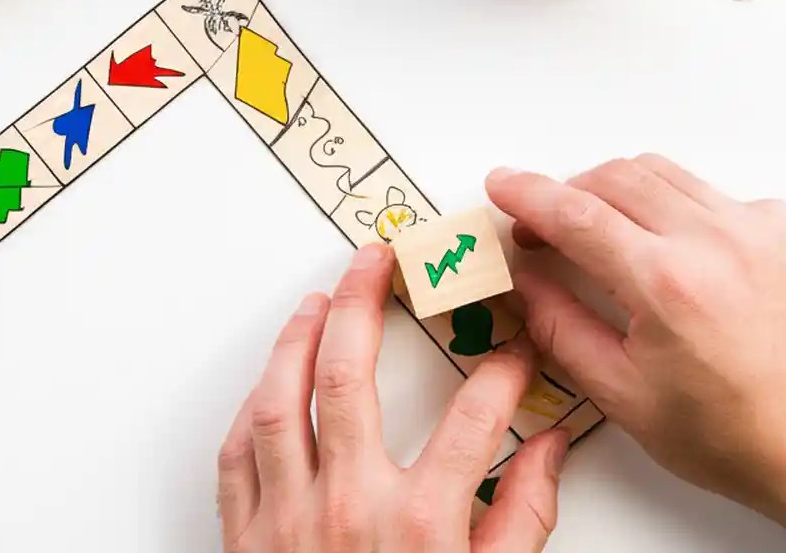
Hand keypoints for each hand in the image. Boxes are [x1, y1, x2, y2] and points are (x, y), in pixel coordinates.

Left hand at [218, 244, 571, 552]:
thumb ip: (524, 521)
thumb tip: (549, 453)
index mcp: (418, 525)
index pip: (473, 416)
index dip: (501, 370)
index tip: (512, 348)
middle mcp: (346, 508)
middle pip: (347, 374)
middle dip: (363, 303)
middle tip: (376, 260)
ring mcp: (286, 520)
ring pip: (278, 402)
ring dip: (294, 340)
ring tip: (315, 301)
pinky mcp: (245, 540)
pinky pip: (237, 455)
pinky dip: (251, 411)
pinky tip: (267, 386)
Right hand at [486, 155, 785, 551]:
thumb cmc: (732, 433)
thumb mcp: (621, 394)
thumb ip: (559, 325)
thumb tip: (523, 279)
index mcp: (668, 286)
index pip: (576, 214)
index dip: (527, 194)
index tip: (501, 186)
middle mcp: (715, 242)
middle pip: (612, 178)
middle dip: (563, 193)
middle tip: (540, 230)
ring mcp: (753, 227)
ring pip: (657, 172)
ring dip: (612, 191)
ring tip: (596, 234)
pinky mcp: (778, 225)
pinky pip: (702, 191)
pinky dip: (666, 206)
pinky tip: (662, 248)